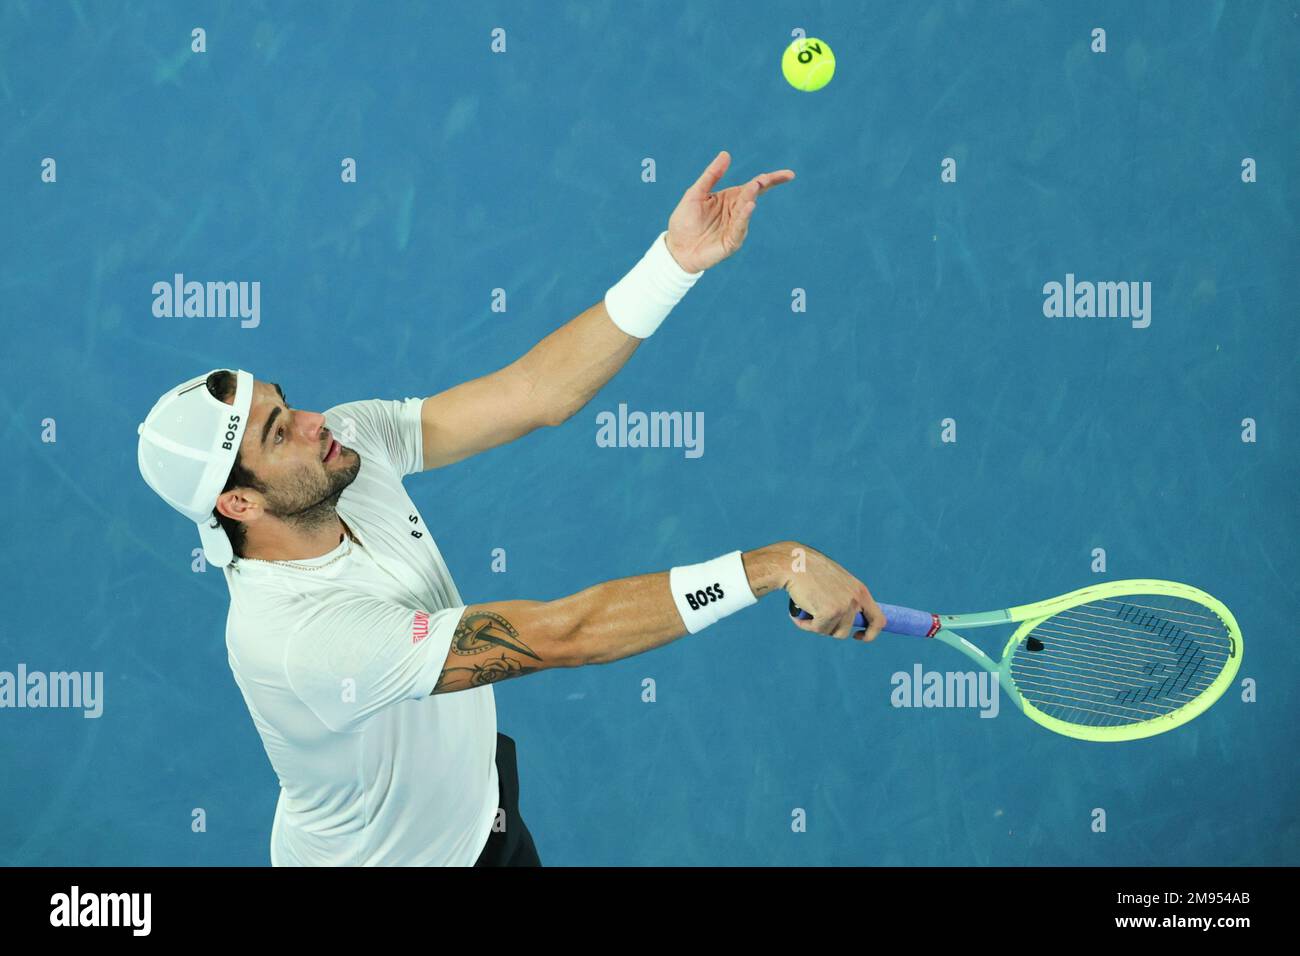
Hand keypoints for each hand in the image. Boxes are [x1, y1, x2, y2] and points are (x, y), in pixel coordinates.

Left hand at [664, 150, 794, 272]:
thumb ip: (711, 175)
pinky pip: (740, 228)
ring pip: (746, 210)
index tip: (789, 175)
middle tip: (765, 179)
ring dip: (750, 198)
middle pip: (754, 196)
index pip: (755, 186)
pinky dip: (745, 217)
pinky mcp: (732, 242)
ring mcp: (736, 227)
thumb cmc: (684, 221)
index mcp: (730, 198)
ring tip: (754, 187)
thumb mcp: (695, 193)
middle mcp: (736, 212)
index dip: (771, 179)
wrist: (676, 248)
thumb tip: (726, 154)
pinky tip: (749, 206)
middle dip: (762, 186)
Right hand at [783, 542, 884, 641]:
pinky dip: (805, 624)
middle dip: (829, 629)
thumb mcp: (838, 582)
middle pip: (845, 631)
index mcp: (861, 591)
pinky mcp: (829, 612)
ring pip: (830, 631)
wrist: (795, 564)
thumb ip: (846, 598)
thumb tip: (846, 619)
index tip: (857, 636)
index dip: (870, 633)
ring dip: (815, 625)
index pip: (878, 620)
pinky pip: (816, 629)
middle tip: (817, 620)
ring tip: (806, 611)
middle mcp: (856, 600)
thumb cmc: (812, 571)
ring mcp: (843, 607)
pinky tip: (798, 614)